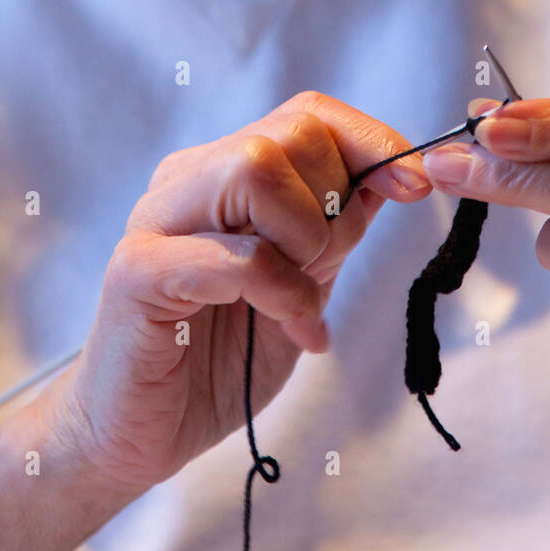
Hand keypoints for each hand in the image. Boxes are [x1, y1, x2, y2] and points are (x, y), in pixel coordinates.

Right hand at [47, 92, 430, 495]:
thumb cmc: (217, 359)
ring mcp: (157, 219)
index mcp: (223, 173)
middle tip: (325, 273)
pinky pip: (236, 255)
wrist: (134, 434)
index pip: (307, 116)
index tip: (415, 187)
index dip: (369, 141)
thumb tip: (395, 179)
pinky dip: (284, 293)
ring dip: (305, 239)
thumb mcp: (302, 284)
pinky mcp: (137, 271)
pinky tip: (293, 332)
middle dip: (337, 204)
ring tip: (297, 299)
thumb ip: (336, 230)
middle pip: (290, 134)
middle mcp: (187, 181)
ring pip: (256, 169)